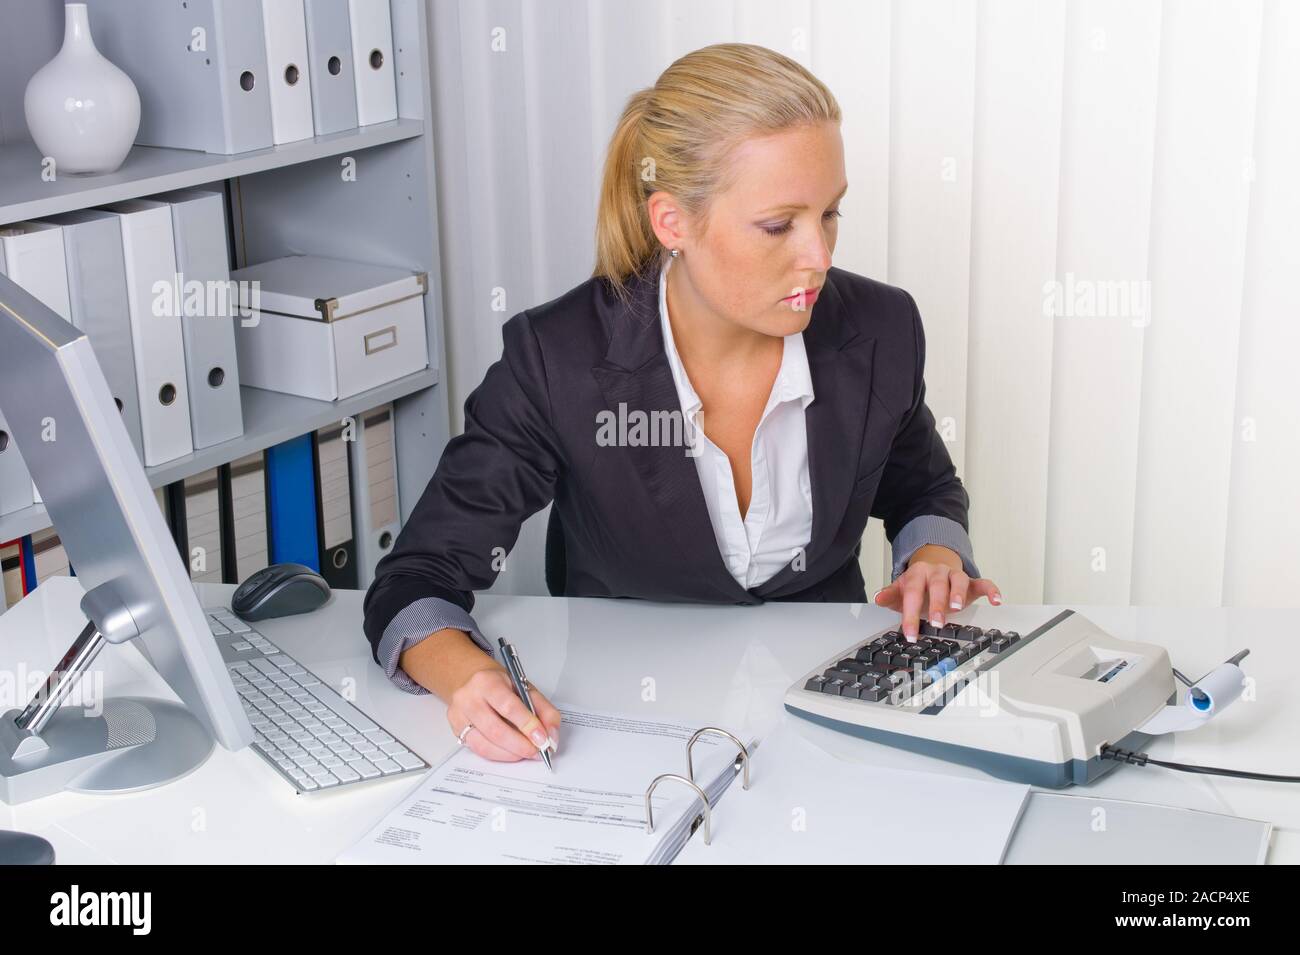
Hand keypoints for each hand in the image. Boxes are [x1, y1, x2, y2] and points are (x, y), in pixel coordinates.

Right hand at [446, 667, 561, 761]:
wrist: (469, 680)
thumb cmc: (499, 684)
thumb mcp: (524, 688)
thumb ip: (543, 710)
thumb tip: (551, 736)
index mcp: (486, 681)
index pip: (508, 706)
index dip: (527, 725)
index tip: (543, 738)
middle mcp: (468, 698)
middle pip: (495, 730)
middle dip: (520, 745)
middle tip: (537, 751)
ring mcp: (459, 716)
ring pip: (485, 745)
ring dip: (511, 754)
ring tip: (527, 752)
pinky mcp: (456, 730)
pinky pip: (479, 750)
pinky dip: (499, 755)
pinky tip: (511, 752)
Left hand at [873, 557, 1002, 641]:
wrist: (934, 567)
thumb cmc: (917, 585)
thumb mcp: (901, 590)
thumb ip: (890, 595)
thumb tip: (878, 598)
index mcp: (918, 574)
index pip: (913, 593)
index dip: (910, 614)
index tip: (910, 634)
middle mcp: (938, 572)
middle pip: (938, 585)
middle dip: (936, 604)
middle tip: (935, 623)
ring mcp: (955, 575)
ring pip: (959, 580)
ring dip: (958, 593)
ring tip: (956, 608)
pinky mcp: (972, 581)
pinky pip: (984, 582)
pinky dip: (991, 590)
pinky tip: (996, 601)